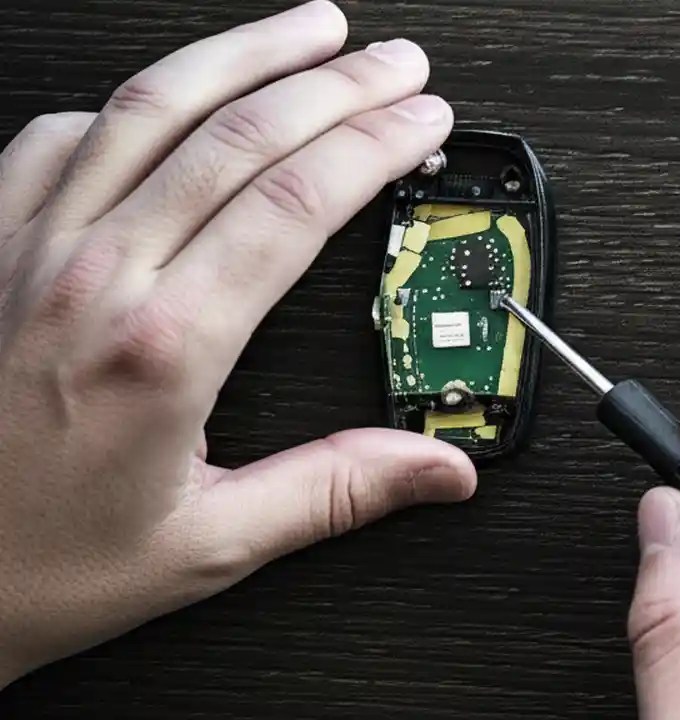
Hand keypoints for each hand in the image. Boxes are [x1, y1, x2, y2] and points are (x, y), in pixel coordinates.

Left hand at [0, 1, 470, 686]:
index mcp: (163, 346)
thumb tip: (438, 469)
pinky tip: (164, 97)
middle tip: (395, 63)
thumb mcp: (206, 545)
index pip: (295, 203)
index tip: (422, 120)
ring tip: (308, 27)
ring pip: (151, 110)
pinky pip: (57, 138)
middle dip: (334, 84)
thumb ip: (335, 491)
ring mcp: (29, 248)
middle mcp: (94, 276)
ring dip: (242, 55)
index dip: (373, 145)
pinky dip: (127, 103)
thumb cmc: (35, 565)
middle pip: (239, 136)